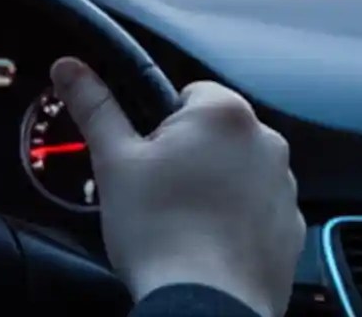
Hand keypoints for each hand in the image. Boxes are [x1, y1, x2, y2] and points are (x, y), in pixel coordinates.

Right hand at [50, 58, 303, 316]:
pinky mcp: (292, 227)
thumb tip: (69, 68)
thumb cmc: (160, 234)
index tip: (145, 156)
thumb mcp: (114, 162)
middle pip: (215, 133)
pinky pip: (258, 210)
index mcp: (223, 113)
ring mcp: (285, 187)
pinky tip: (207, 243)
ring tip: (182, 222)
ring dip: (214, 186)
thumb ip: (95, 107)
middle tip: (156, 192)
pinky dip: (236, 221)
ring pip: (238, 171)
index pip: (187, 93)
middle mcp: (265, 142)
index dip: (158, 124)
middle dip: (187, 155)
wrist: (206, 306)